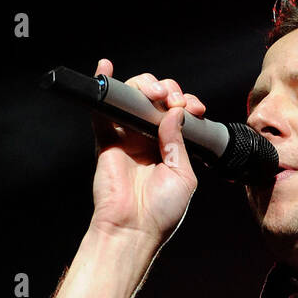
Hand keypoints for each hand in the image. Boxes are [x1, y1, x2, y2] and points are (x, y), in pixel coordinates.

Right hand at [89, 58, 206, 245]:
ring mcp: (127, 136)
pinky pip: (103, 107)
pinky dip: (104, 84)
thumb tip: (174, 112)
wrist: (133, 229)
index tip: (194, 108)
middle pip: (156, 99)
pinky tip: (106, 68)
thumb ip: (179, 143)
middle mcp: (148, 139)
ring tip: (156, 92)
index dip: (187, 104)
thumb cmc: (161, 211)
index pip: (178, 114)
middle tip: (174, 100)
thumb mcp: (183, 176)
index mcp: (170, 148)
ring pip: (133, 97)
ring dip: (145, 85)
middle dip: (168, 90)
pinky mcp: (106, 138)